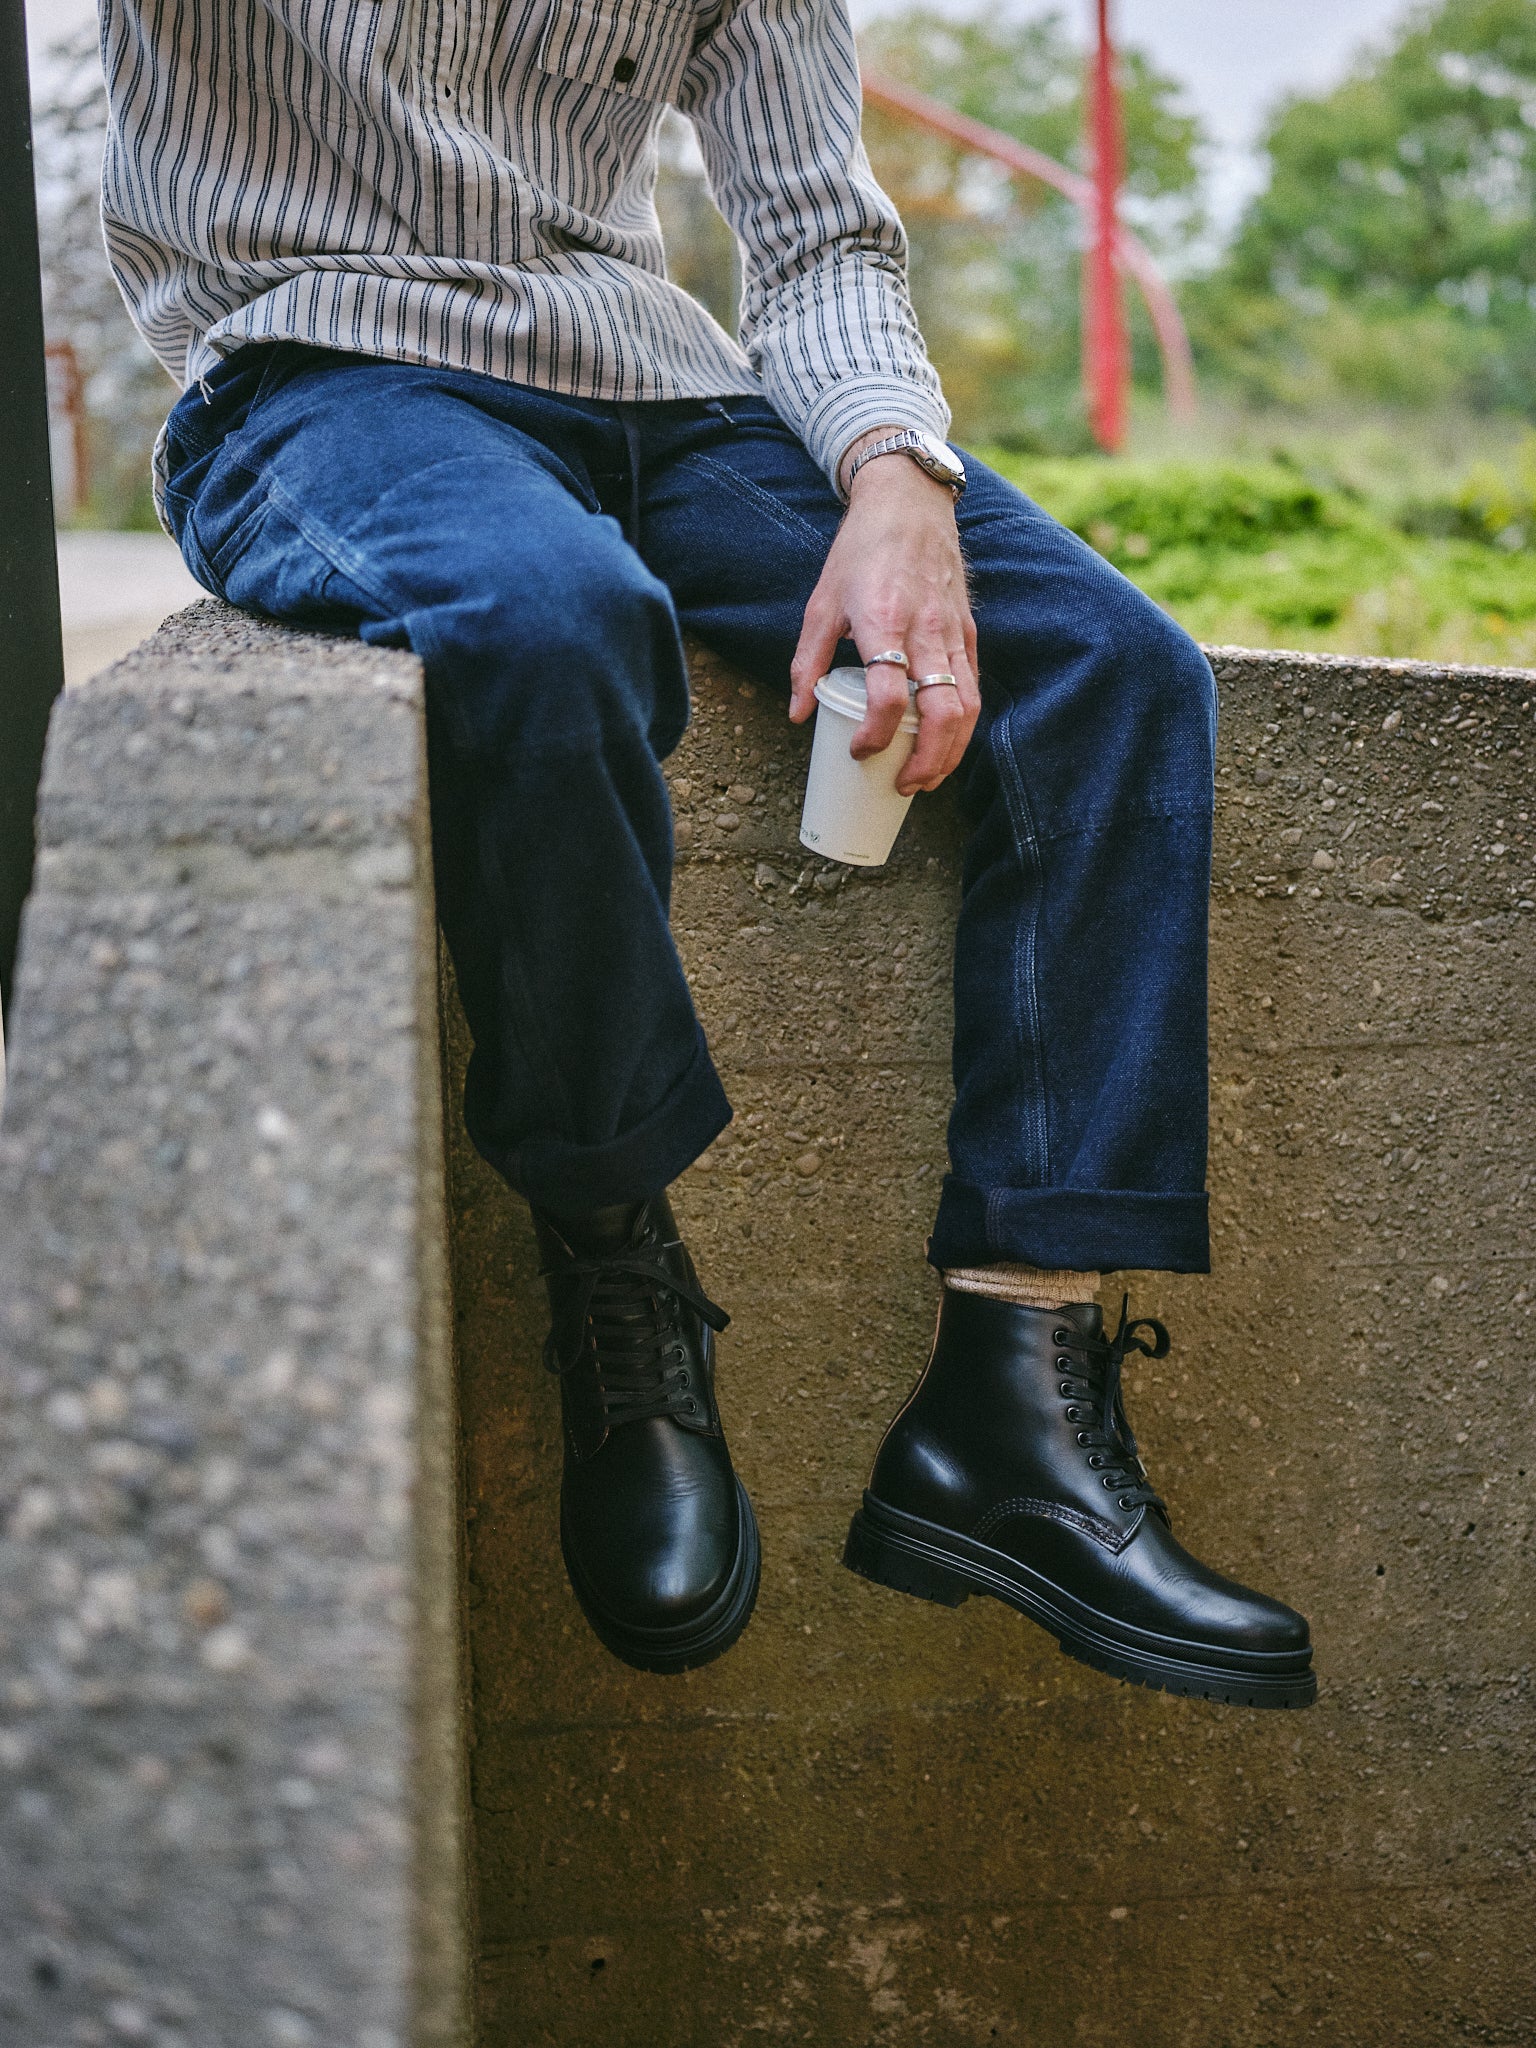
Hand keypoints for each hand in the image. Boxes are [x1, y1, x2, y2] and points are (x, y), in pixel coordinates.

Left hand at [789, 445, 979, 794]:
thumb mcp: (821, 602)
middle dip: (925, 760)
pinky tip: (944, 744)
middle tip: (903, 785)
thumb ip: (807, 660)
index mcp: (883, 621)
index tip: (858, 752)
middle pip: (940, 712)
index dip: (873, 734)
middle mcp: (925, 631)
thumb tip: (798, 713)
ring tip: (927, 778)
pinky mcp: (968, 632)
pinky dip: (962, 724)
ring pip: (966, 707)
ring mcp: (952, 632)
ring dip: (950, 752)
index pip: (887, 695)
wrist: (909, 502)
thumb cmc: (861, 551)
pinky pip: (972, 687)